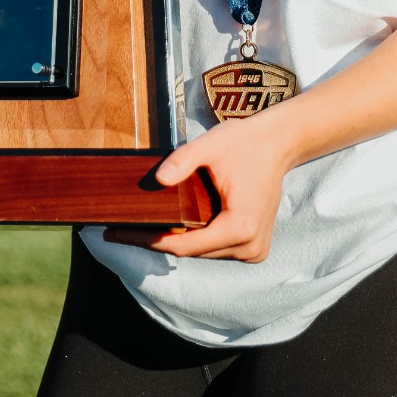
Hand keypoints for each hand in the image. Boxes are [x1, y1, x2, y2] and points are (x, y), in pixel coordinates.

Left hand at [103, 109, 298, 261]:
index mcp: (241, 226)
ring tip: (142, 228)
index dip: (148, 240)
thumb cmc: (245, 143)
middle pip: (192, 251)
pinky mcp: (253, 248)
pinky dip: (196, 239)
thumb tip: (157, 180)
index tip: (118, 234)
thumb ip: (183, 161)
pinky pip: (215, 249)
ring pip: (202, 252)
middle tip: (121, 230)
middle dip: (157, 240)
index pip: (185, 245)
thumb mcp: (210, 145)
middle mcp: (250, 246)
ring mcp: (254, 250)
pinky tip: (173, 227)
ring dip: (177, 240)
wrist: (278, 145)